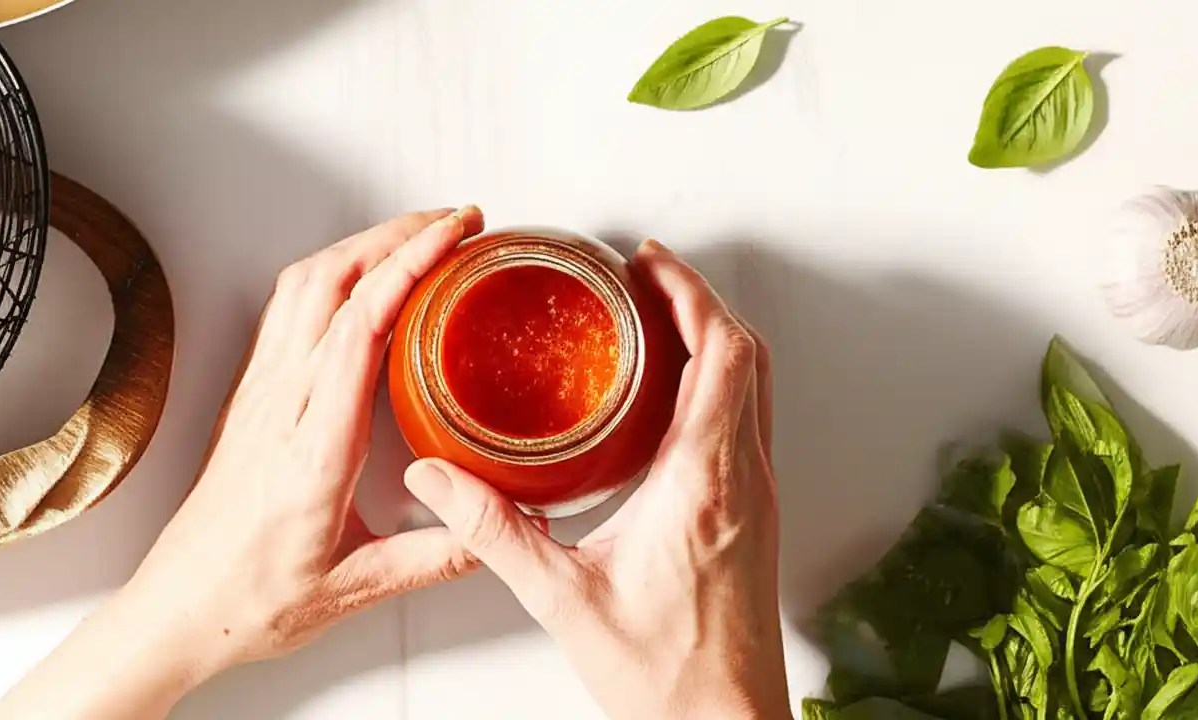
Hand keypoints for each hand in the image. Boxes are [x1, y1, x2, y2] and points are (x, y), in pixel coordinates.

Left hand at [0, 207, 485, 719]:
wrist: (181, 609)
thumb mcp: (358, 587)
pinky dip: (333, 272)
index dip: (409, 266)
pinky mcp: (252, 396)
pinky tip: (361, 280)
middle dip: (395, 235)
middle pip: (330, 282)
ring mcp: (260, 394)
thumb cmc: (252, 599)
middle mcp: (280, 406)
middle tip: (453, 221)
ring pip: (303, 286)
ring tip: (415, 235)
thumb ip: (438, 556)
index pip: (361, 326)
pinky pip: (288, 309)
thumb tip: (504, 530)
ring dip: (361, 245)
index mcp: (313, 447)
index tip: (453, 236)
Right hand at [405, 240, 788, 719]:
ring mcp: (756, 495)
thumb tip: (440, 480)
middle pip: (746, 354)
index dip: (691, 294)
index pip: (722, 354)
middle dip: (699, 300)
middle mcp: (743, 478)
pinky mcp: (754, 514)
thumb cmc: (666, 677)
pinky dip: (718, 381)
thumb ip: (496, 533)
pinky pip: (747, 419)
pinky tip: (673, 395)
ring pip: (753, 385)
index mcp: (703, 483)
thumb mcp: (564, 601)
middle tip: (647, 275)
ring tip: (657, 318)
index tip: (651, 263)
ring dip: (713, 338)